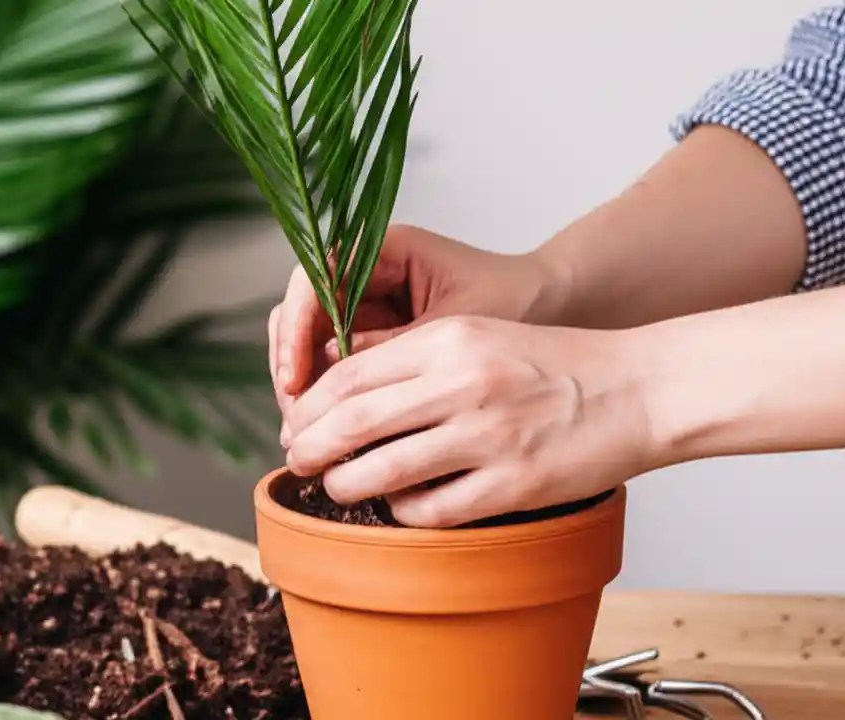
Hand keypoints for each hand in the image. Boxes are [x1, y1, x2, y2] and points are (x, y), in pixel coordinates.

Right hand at [268, 225, 561, 427]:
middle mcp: (366, 272)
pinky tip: (333, 435)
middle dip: (291, 365)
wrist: (553, 308)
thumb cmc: (515, 302)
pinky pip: (336, 365)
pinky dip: (330, 398)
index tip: (296, 378)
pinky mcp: (375, 337)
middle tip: (295, 419)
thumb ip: (394, 344)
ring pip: (310, 341)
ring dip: (304, 387)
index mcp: (383, 249)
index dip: (296, 329)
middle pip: (300, 313)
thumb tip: (333, 375)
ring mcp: (367, 305)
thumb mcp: (456, 327)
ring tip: (307, 436)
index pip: (313, 279)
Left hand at [281, 316, 652, 527]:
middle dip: (311, 448)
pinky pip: (431, 510)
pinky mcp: (513, 485)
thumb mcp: (479, 336)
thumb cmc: (554, 364)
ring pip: (382, 472)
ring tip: (338, 488)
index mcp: (449, 341)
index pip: (351, 372)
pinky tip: (401, 506)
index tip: (299, 423)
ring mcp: (488, 437)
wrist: (638, 389)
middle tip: (298, 461)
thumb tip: (344, 397)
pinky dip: (403, 512)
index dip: (311, 405)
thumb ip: (415, 359)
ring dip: (346, 486)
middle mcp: (463, 384)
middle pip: (353, 422)